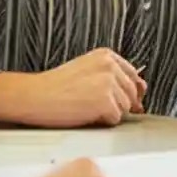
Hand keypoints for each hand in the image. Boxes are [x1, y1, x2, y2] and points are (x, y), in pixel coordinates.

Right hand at [0, 48, 146, 127]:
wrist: (34, 96)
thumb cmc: (56, 87)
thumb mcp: (88, 73)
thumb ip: (114, 78)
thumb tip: (141, 94)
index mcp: (106, 55)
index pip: (133, 76)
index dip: (129, 92)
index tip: (120, 99)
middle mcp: (110, 65)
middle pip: (131, 94)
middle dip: (118, 104)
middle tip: (94, 106)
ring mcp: (108, 82)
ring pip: (125, 108)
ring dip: (109, 113)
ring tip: (87, 108)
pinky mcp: (104, 100)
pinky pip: (115, 118)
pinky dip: (103, 122)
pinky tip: (86, 114)